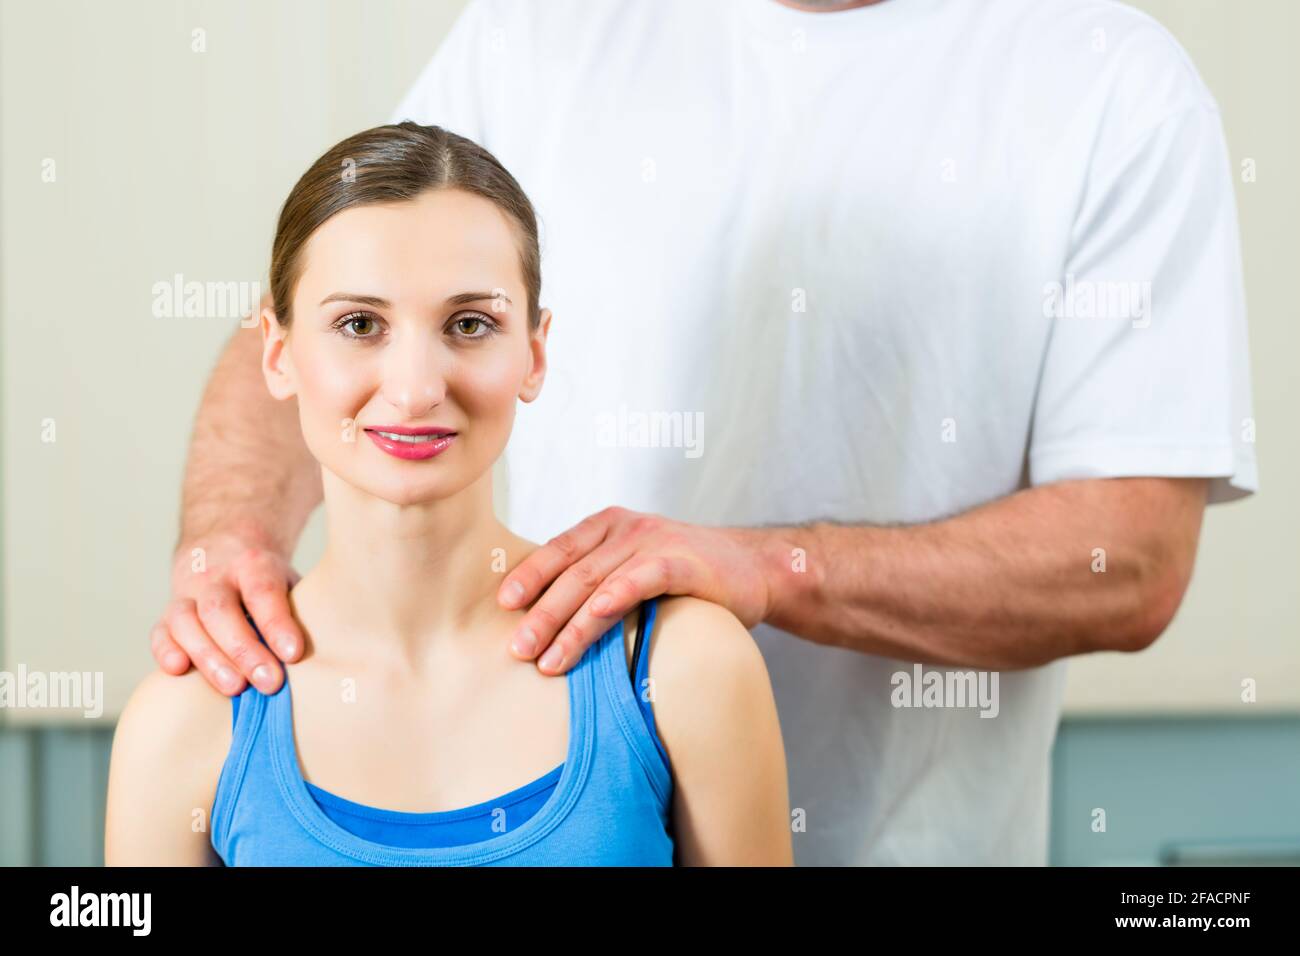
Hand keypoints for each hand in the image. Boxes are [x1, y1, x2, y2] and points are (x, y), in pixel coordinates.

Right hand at [151, 520, 304, 694]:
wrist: (224, 548)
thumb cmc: (269, 580)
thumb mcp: (290, 582)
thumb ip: (299, 611)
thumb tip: (328, 655)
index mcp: (254, 564)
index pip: (263, 591)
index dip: (276, 622)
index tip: (294, 654)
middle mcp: (216, 576)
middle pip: (220, 610)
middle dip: (244, 650)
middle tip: (269, 682)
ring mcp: (187, 594)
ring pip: (185, 621)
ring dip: (208, 657)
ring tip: (233, 687)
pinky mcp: (168, 614)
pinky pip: (160, 632)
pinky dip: (165, 651)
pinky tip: (178, 670)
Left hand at [497, 507, 771, 674]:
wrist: (754, 569)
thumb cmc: (687, 575)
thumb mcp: (636, 566)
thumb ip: (600, 579)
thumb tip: (546, 622)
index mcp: (608, 526)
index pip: (558, 550)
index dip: (529, 576)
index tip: (503, 606)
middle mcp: (626, 529)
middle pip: (571, 573)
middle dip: (540, 613)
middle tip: (517, 649)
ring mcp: (654, 542)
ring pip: (597, 583)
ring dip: (568, 624)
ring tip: (547, 660)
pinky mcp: (682, 562)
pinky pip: (640, 580)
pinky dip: (616, 597)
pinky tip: (596, 617)